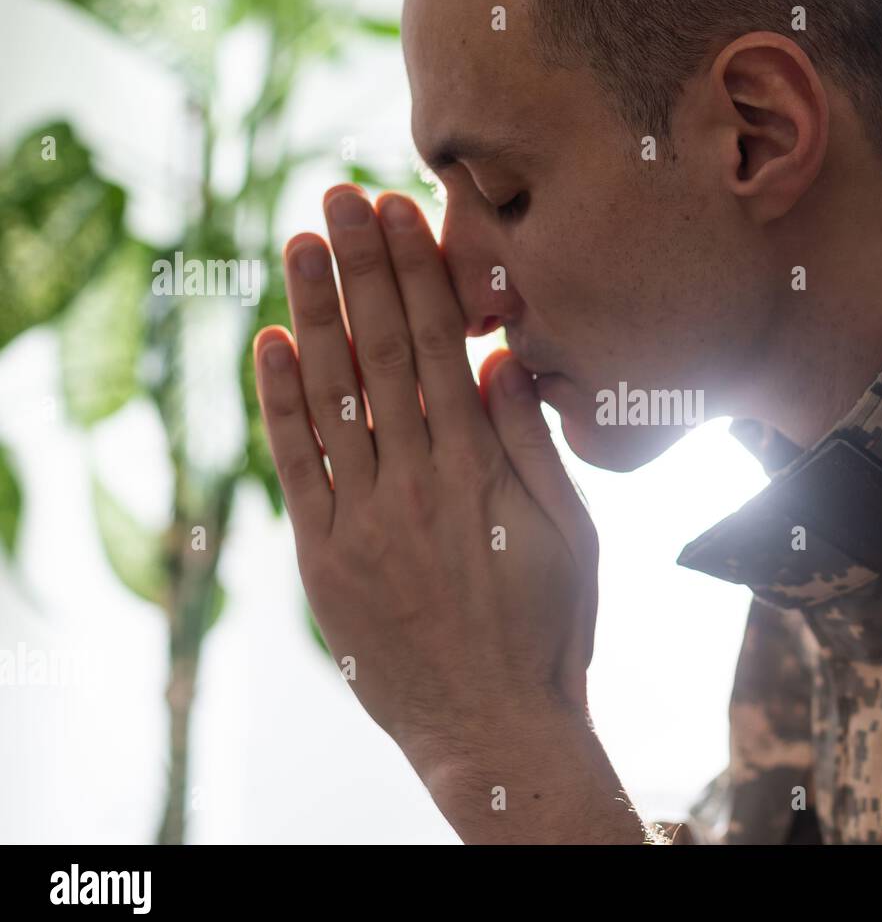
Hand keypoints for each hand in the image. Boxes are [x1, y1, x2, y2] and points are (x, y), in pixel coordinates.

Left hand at [253, 185, 638, 840]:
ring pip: (333, 393)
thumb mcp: (572, 534)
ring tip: (300, 242)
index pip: (442, 347)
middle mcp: (418, 481)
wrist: (495, 726)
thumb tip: (500, 361)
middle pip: (383, 351)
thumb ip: (531, 444)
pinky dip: (278, 401)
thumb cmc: (549, 630)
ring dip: (313, 310)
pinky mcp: (324, 557)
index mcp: (482, 469)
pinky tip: (269, 340)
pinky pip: (296, 464)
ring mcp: (364, 518)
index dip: (419, 273)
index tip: (402, 211)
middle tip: (340, 194)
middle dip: (362, 265)